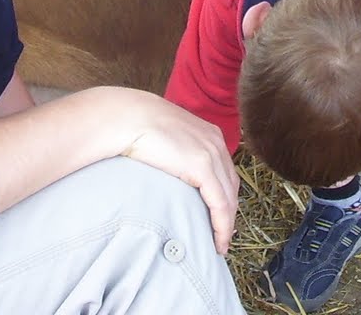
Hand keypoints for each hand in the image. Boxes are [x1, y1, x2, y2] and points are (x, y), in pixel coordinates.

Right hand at [103, 91, 238, 254]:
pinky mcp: (203, 167)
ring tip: (220, 244)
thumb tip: (171, 171)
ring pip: (229, 198)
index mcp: (209, 135)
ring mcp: (212, 154)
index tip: (221, 218)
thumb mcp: (167, 139)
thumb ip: (177, 153)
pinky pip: (220, 204)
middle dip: (229, 213)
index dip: (225, 198)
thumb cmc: (137, 127)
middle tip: (222, 236)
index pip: (225, 172)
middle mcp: (216, 143)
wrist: (128, 118)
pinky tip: (218, 240)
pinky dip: (222, 225)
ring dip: (227, 225)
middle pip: (231, 186)